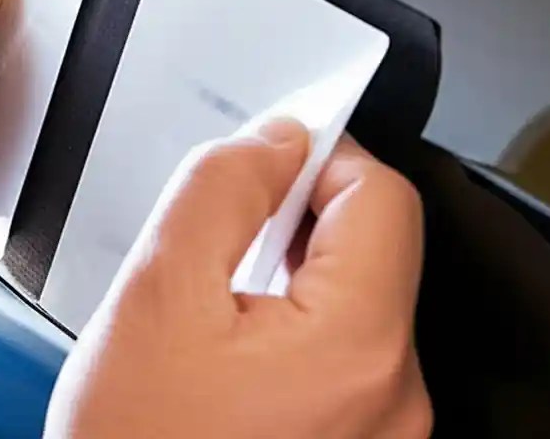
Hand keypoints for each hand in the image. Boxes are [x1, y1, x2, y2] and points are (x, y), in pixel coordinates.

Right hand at [45, 121, 431, 437]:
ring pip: (352, 304)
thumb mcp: (154, 296)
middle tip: (216, 235)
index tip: (269, 151)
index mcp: (358, 349)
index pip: (383, 199)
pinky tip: (229, 350)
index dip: (323, 156)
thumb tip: (274, 140)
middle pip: (370, 252)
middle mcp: (394, 397)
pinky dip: (293, 330)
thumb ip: (219, 193)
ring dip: (289, 278)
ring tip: (211, 307)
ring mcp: (383, 431)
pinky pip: (343, 358)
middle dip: (295, 221)